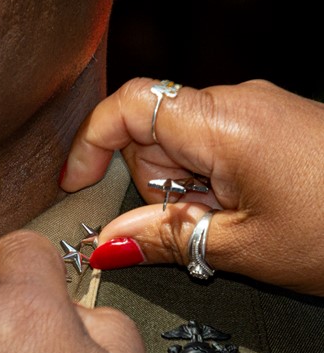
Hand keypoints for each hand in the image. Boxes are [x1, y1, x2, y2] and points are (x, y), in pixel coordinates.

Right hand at [63, 77, 323, 295]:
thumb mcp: (240, 249)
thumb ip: (162, 240)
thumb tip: (106, 244)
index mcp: (226, 123)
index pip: (128, 107)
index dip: (89, 144)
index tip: (74, 186)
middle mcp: (241, 103)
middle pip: (154, 132)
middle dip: (153, 186)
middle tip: (188, 232)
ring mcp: (262, 111)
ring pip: (186, 145)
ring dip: (186, 192)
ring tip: (229, 232)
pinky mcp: (278, 126)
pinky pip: (219, 147)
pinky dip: (213, 185)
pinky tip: (243, 219)